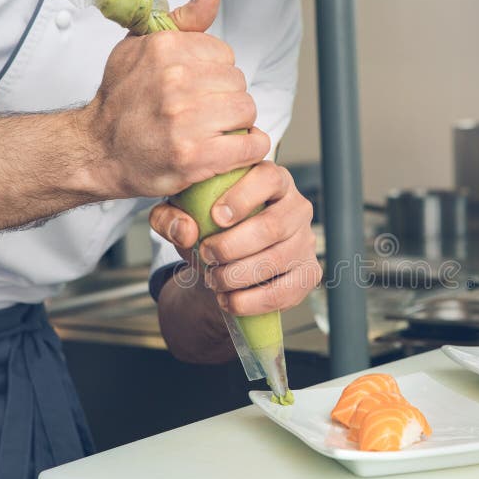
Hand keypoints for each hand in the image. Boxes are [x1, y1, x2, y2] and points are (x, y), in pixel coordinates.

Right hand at [80, 0, 269, 198]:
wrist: (100, 152)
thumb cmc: (122, 103)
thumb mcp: (140, 48)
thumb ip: (182, 20)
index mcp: (164, 49)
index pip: (225, 55)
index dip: (215, 74)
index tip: (200, 88)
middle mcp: (175, 82)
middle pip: (238, 83)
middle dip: (227, 99)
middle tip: (205, 114)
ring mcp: (186, 121)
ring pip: (247, 112)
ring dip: (237, 125)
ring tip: (214, 132)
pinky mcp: (196, 156)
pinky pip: (250, 145)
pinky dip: (249, 150)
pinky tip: (231, 151)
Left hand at [151, 161, 322, 314]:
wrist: (225, 263)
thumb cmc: (210, 230)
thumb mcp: (183, 216)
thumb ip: (170, 217)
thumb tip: (186, 230)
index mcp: (271, 180)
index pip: (268, 178)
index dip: (244, 197)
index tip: (216, 217)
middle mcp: (296, 206)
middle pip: (273, 225)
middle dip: (233, 245)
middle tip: (206, 255)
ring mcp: (306, 241)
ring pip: (277, 259)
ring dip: (238, 275)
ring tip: (214, 280)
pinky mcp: (308, 272)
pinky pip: (286, 291)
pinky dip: (253, 301)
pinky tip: (230, 300)